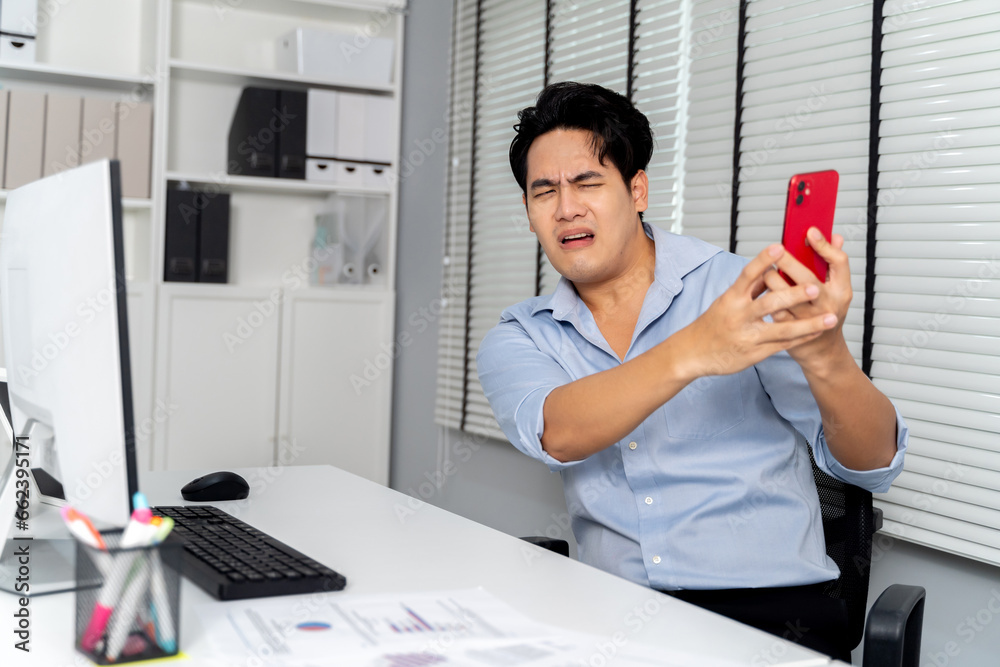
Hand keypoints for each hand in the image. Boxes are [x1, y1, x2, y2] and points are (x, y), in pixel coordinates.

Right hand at [674, 243, 838, 379]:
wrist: (693, 353)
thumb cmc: (713, 324)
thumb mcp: (725, 301)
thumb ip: (749, 287)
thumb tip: (770, 267)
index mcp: (730, 299)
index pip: (747, 275)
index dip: (763, 260)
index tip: (779, 247)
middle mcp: (738, 316)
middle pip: (768, 303)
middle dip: (793, 296)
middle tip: (814, 288)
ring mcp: (748, 336)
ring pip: (782, 329)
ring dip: (809, 324)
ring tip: (831, 317)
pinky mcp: (754, 353)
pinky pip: (783, 345)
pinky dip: (803, 337)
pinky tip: (819, 331)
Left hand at [764, 228, 852, 372]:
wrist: (820, 352)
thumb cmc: (827, 315)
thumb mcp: (837, 290)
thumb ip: (834, 263)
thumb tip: (834, 236)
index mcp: (841, 291)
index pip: (839, 262)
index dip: (824, 245)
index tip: (810, 230)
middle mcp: (826, 304)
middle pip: (806, 277)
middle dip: (787, 260)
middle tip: (775, 248)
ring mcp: (806, 318)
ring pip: (783, 292)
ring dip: (771, 276)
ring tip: (766, 269)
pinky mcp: (787, 328)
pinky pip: (771, 307)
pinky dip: (763, 294)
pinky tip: (759, 287)